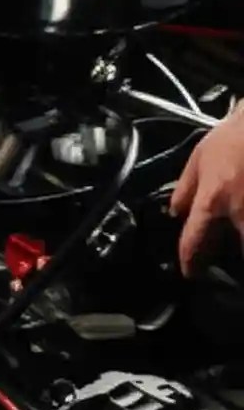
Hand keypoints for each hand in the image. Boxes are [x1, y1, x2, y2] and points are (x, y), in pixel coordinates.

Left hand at [170, 107, 243, 275]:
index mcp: (213, 200)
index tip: (191, 273)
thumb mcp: (199, 158)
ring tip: (235, 231)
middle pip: (238, 250)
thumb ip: (185, 189)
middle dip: (232, 258)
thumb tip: (174, 213)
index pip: (195, 240)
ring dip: (242, 239)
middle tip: (224, 257)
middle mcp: (241, 211)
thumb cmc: (234, 137)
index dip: (191, 261)